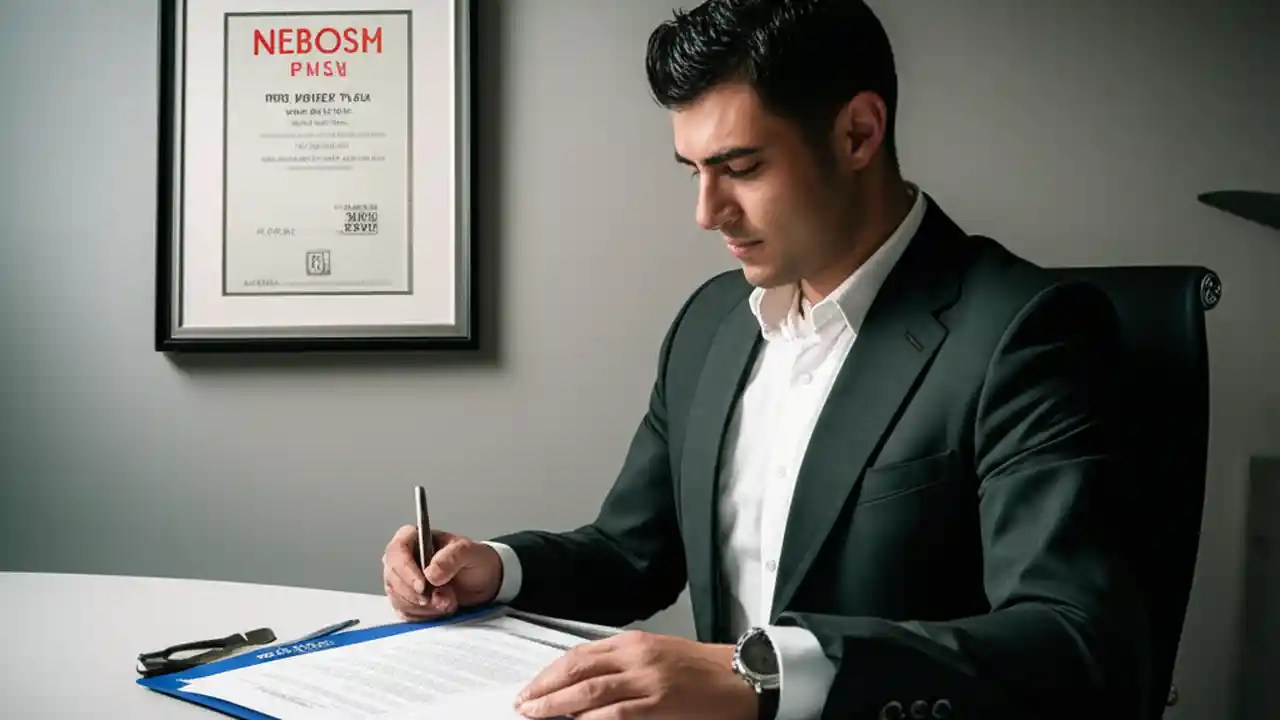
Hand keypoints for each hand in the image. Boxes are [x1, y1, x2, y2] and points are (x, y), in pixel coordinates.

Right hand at [380, 525, 502, 620]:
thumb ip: (453, 557)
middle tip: (444, 599)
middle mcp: (404, 558)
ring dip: (423, 606)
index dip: (405, 569)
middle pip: (392, 577)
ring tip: (449, 602)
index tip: (422, 586)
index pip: (397, 550)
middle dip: (417, 594)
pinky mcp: (406, 600)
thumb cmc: (474, 560)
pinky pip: (404, 611)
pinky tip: (440, 610)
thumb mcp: (470, 552)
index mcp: (415, 538)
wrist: (482, 583)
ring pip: (397, 597)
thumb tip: (431, 573)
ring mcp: (402, 580)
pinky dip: (423, 615)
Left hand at [513, 631, 756, 719]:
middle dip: (544, 689)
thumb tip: (581, 684)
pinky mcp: (658, 706)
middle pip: (577, 671)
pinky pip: (614, 715)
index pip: (579, 655)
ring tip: (535, 715)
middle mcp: (636, 657)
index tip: (530, 687)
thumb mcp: (657, 654)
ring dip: (555, 705)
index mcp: (633, 643)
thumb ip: (621, 665)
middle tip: (523, 704)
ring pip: (588, 693)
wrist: (740, 678)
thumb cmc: (700, 670)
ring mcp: (647, 681)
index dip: (550, 672)